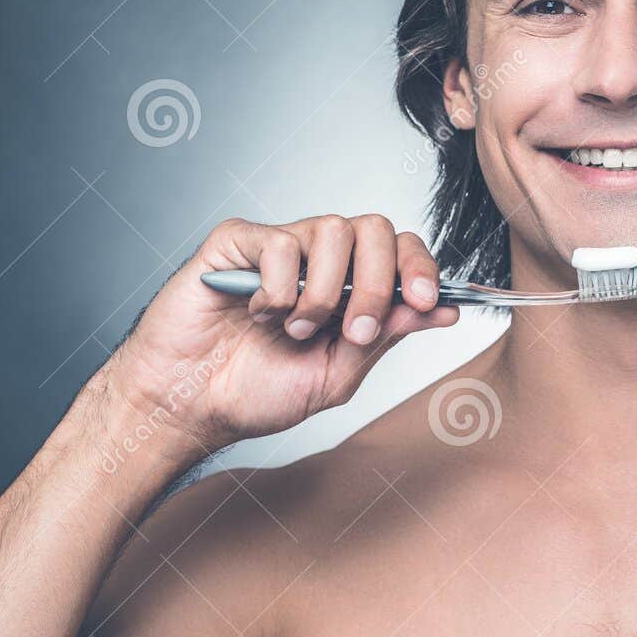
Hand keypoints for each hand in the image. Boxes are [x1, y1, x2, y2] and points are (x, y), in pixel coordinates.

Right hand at [101, 214, 458, 451]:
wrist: (191, 407)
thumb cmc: (254, 392)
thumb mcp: (336, 374)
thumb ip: (385, 336)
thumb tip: (445, 310)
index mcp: (349, 285)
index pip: (400, 250)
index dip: (420, 267)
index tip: (426, 301)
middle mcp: (318, 258)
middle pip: (375, 229)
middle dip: (376, 284)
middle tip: (353, 331)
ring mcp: (278, 246)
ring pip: (331, 231)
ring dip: (322, 293)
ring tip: (295, 330)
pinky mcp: (236, 242)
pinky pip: (277, 243)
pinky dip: (277, 288)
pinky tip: (257, 312)